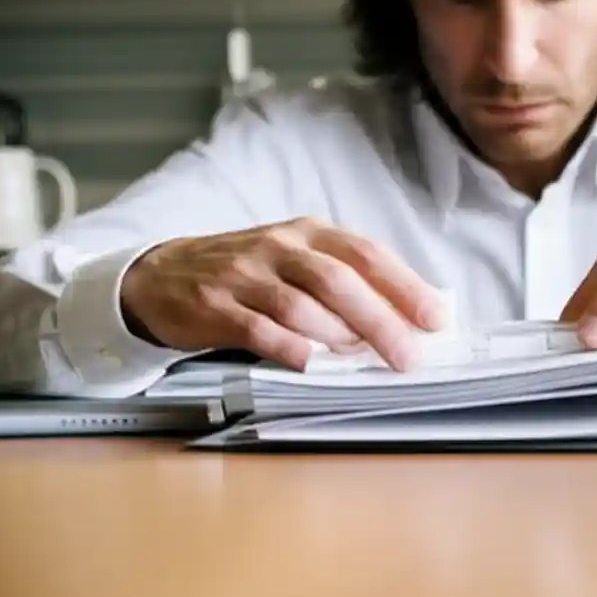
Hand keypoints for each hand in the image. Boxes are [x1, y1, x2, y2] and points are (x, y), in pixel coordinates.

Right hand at [119, 217, 447, 370]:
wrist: (160, 276)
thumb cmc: (246, 274)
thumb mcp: (295, 262)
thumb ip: (344, 283)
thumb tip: (406, 318)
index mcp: (309, 234)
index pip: (366, 254)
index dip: (405, 286)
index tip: (436, 318)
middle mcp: (279, 247)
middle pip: (339, 281)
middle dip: (381, 320)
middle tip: (408, 354)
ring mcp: (245, 275)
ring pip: (300, 303)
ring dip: (338, 335)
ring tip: (363, 360)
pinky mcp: (214, 305)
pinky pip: (256, 326)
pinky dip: (286, 346)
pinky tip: (308, 362)